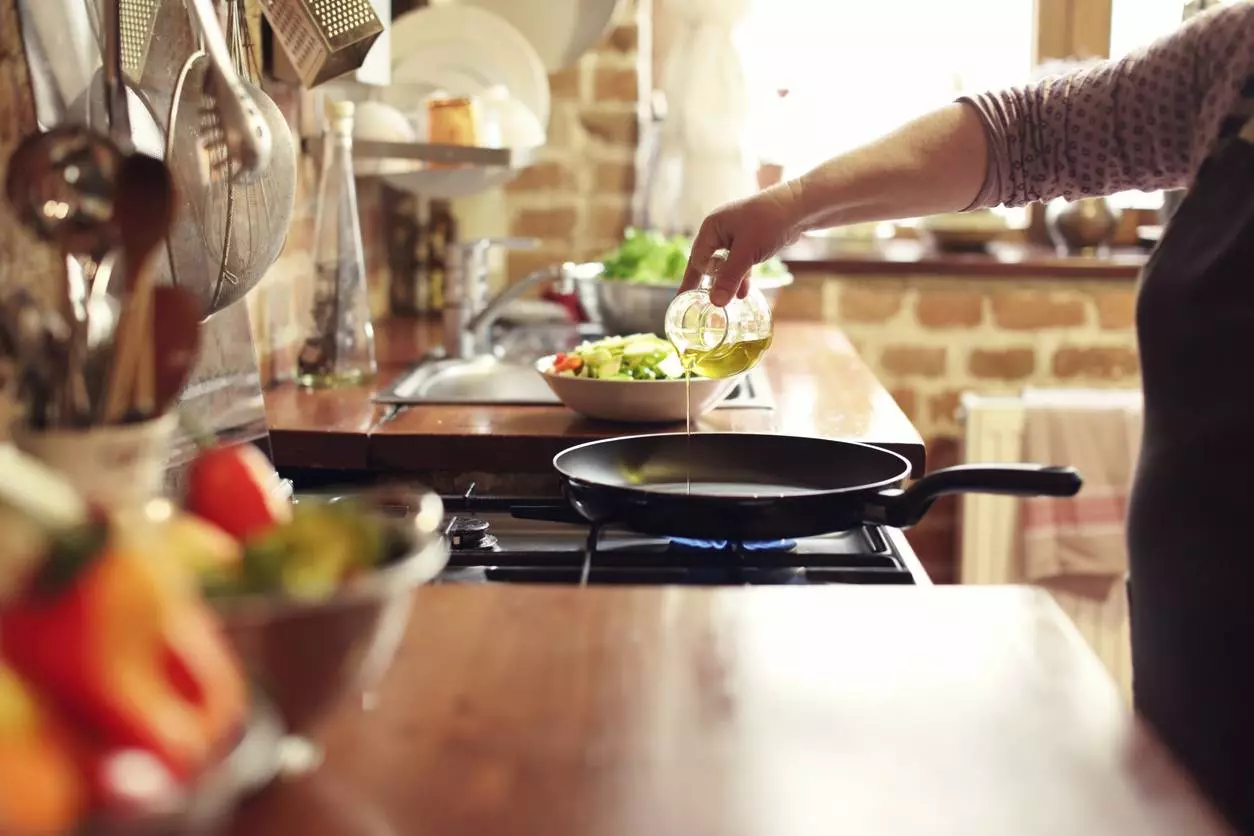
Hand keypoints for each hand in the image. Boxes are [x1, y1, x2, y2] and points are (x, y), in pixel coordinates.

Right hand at [681, 180, 804, 305]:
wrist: (797, 207)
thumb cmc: (768, 222)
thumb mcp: (747, 252)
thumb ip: (730, 277)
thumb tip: (716, 302)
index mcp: (711, 228)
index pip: (698, 258)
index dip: (702, 277)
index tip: (707, 294)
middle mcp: (719, 231)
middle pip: (706, 261)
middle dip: (703, 282)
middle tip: (690, 302)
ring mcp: (734, 236)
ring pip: (723, 264)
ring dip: (725, 282)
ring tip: (722, 303)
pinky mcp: (749, 241)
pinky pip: (738, 263)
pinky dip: (739, 277)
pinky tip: (742, 293)